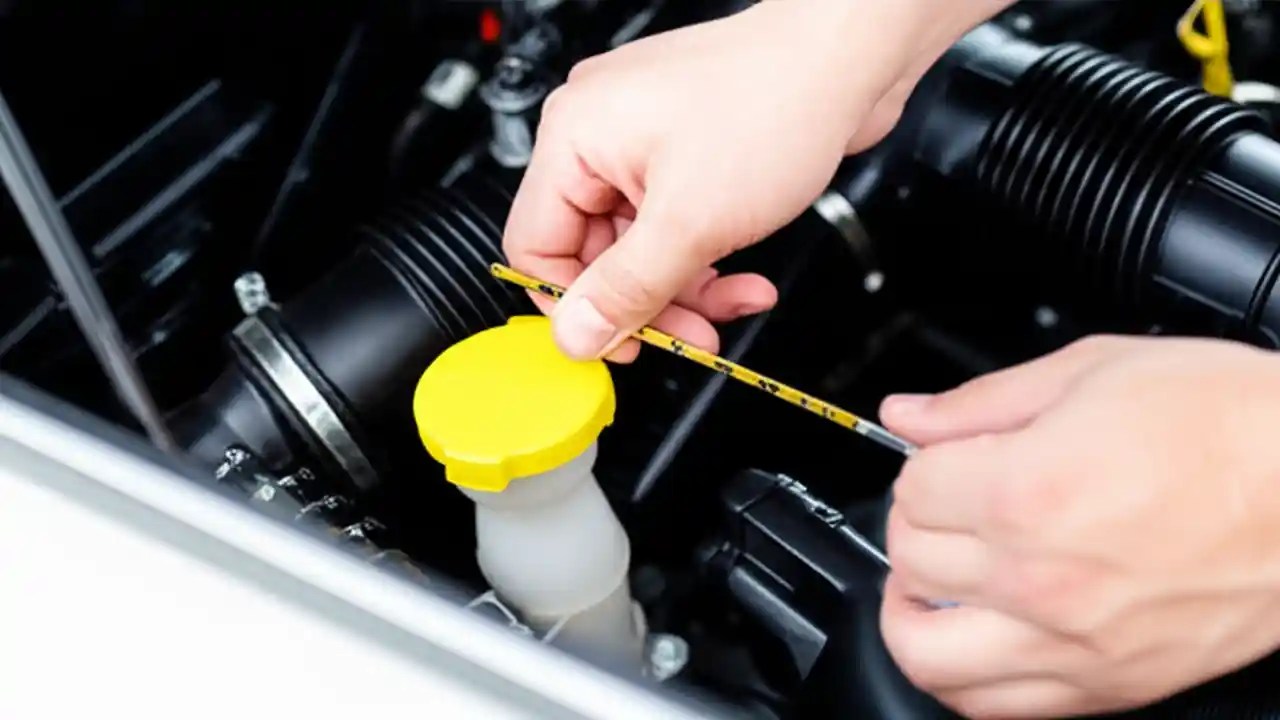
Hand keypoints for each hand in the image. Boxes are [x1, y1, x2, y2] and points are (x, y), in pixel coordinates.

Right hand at [503, 0, 1010, 361]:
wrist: (850, 58)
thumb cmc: (774, 101)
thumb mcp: (689, 222)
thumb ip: (626, 289)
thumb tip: (576, 334)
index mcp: (574, 137)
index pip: (536, 246)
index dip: (574, 306)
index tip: (619, 343)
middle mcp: (600, 135)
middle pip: (593, 253)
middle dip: (646, 302)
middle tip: (687, 338)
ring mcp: (644, 143)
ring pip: (641, 246)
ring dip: (686, 289)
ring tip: (730, 307)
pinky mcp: (686, 152)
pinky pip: (676, 225)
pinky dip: (707, 257)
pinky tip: (745, 278)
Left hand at [876, 335, 1279, 717]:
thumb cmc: (1230, 425)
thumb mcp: (1094, 371)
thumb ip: (980, 401)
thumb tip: (907, 414)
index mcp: (1024, 490)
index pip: (910, 489)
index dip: (922, 465)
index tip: (945, 460)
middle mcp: (1037, 576)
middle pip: (910, 558)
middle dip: (914, 523)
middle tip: (943, 506)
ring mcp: (1071, 642)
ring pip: (925, 651)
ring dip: (909, 609)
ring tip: (927, 581)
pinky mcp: (1108, 686)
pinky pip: (990, 706)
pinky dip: (958, 674)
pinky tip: (969, 634)